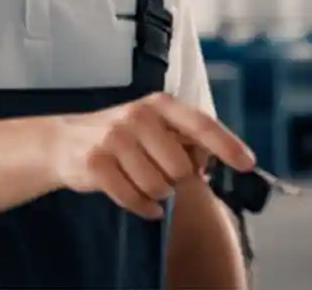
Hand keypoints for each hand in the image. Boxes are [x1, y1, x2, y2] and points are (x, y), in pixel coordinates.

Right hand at [51, 92, 255, 219]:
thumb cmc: (120, 137)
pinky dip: (142, 208)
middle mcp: (138, 116)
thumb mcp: (153, 127)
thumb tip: (212, 163)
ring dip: (155, 195)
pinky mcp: (97, 163)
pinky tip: (141, 203)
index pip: (201, 124)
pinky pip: (134, 199)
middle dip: (175, 181)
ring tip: (142, 182)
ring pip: (158, 187)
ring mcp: (115, 138)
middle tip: (159, 174)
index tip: (247, 164)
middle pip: (181, 169)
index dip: (227, 145)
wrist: (64, 142)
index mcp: (159, 104)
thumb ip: (184, 140)